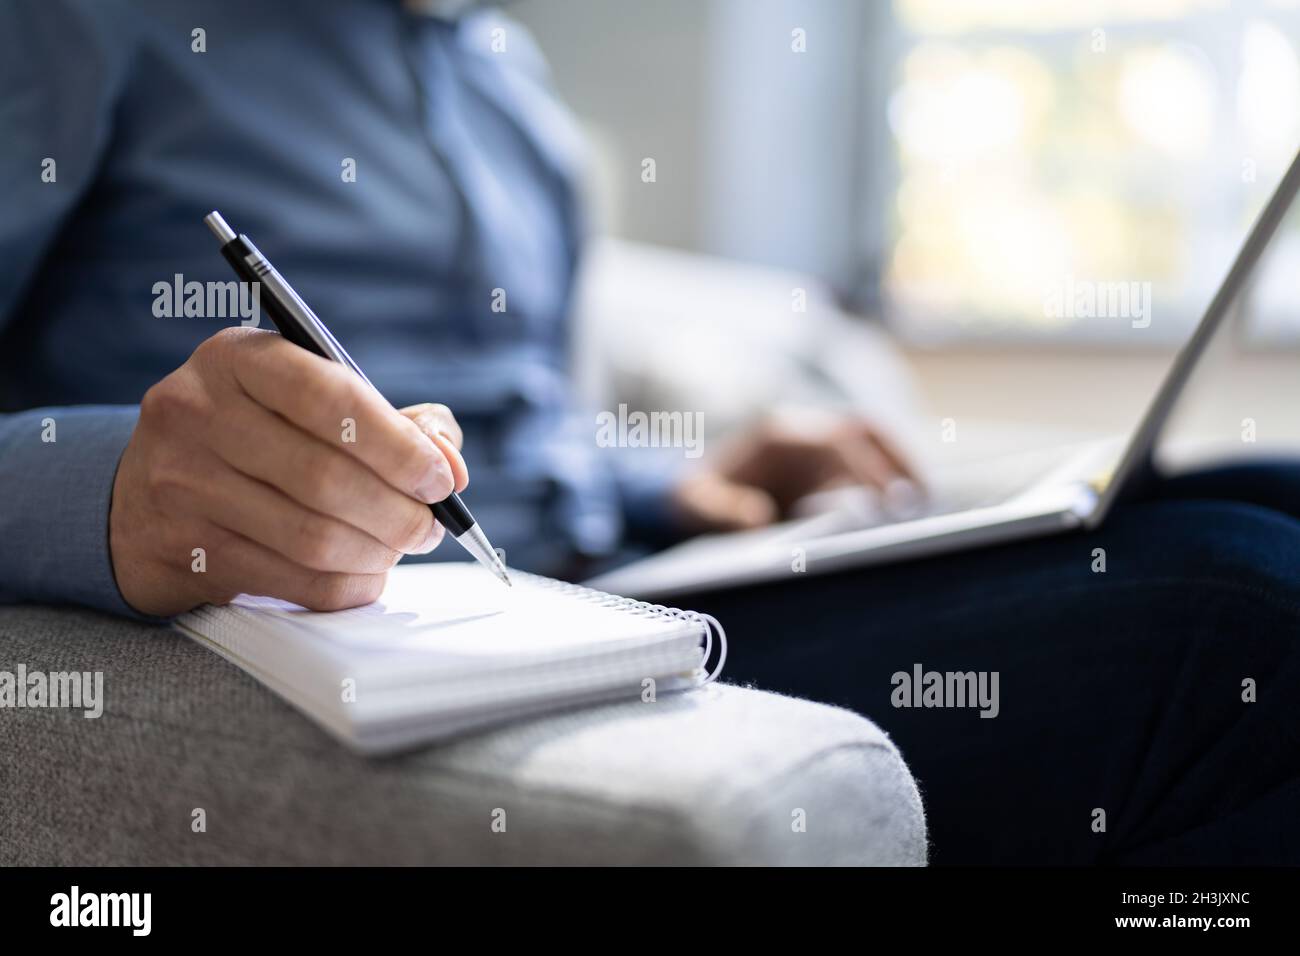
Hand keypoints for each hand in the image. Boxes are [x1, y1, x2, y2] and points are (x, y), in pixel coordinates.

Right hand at [109, 327, 468, 615]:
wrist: (140, 499)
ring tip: (399, 547)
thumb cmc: (251, 442)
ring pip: (312, 536)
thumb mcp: (308, 404)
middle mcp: (197, 412)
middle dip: (400, 511)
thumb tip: (449, 462)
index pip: (333, 396)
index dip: (400, 445)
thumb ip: (393, 422)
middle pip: (326, 476)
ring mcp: (182, 483)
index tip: (440, 478)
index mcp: (237, 358)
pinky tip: (363, 574)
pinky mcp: (184, 550)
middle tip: (429, 526)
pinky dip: (346, 585)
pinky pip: (292, 580)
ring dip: (377, 552)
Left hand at [669, 415, 916, 532]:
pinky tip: (906, 514)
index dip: (868, 469)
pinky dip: (889, 482)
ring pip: (873, 446)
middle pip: (866, 436)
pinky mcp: (823, 466)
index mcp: (781, 436)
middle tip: (921, 507)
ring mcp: (816, 448)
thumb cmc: (690, 499)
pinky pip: (866, 465)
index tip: (889, 502)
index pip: (839, 442)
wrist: (684, 492)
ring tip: (925, 511)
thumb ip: (719, 511)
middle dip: (897, 466)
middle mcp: (805, 434)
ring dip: (901, 470)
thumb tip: (758, 519)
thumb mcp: (694, 506)